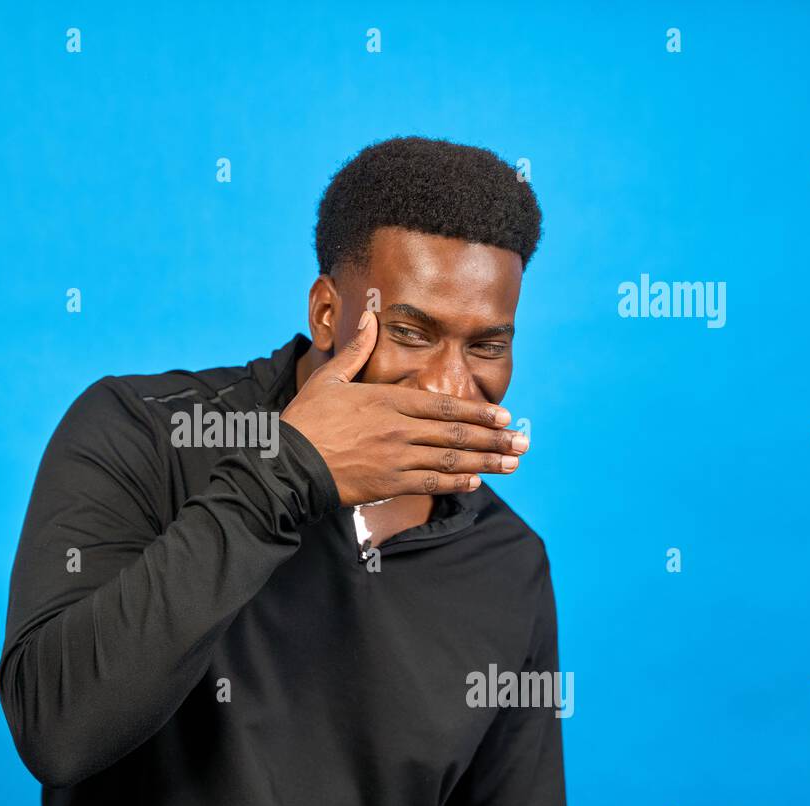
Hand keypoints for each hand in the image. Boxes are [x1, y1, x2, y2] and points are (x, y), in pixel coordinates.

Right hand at [280, 310, 529, 505]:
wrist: (286, 465)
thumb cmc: (306, 421)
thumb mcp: (329, 379)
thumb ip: (357, 350)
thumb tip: (371, 317)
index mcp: (387, 401)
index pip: (443, 407)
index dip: (477, 412)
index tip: (503, 416)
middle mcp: (398, 429)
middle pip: (456, 435)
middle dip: (494, 439)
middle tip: (523, 442)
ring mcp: (396, 458)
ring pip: (450, 460)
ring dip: (486, 462)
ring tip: (512, 463)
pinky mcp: (388, 483)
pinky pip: (432, 483)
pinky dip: (457, 483)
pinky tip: (476, 482)